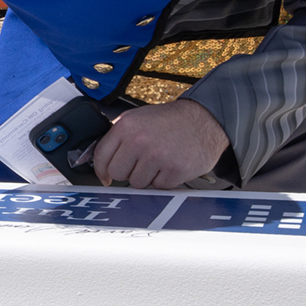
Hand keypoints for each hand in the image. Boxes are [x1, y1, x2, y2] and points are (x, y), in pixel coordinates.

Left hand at [90, 98, 229, 189]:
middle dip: (128, 171)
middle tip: (141, 162)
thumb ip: (118, 136)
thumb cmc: (170, 121)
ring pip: (137, 183)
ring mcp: (157, 157)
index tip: (104, 177)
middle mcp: (139, 141)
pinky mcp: (174, 170)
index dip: (101, 170)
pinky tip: (170, 165)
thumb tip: (101, 158)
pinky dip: (164, 180)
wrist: (204, 120)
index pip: (101, 156)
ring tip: (158, 161)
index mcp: (126, 126)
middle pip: (117, 173)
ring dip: (147, 177)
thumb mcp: (138, 117)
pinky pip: (158, 187)